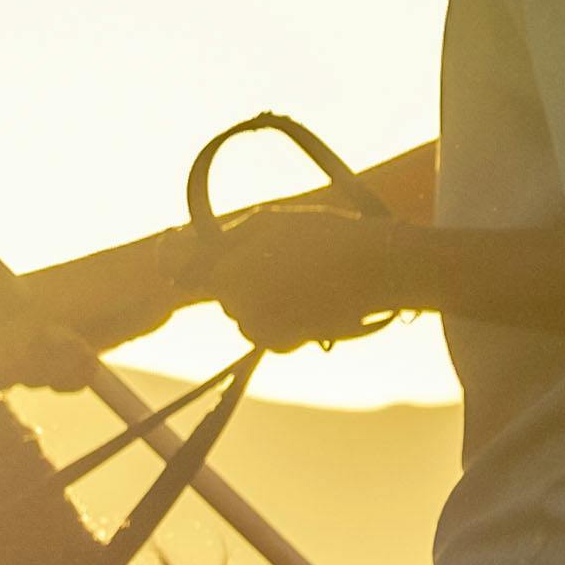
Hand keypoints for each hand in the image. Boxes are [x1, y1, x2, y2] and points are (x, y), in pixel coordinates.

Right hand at [0, 251, 195, 391]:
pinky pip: (58, 383)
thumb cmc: (96, 285)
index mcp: (1, 301)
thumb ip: (11, 345)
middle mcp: (19, 322)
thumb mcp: (48, 315)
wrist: (154, 283)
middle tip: (48, 352)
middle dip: (23, 371)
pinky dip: (73, 378)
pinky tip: (92, 359)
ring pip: (30, 380)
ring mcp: (45, 340)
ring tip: (81, 348)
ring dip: (55, 374)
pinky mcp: (71, 356)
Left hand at [202, 200, 410, 353]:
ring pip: (244, 314)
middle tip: (282, 258)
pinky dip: (278, 318)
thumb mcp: (270, 221)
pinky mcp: (282, 344)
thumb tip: (191, 253)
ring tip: (298, 277)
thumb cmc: (322, 236)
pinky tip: (303, 299)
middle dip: (244, 278)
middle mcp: (238, 308)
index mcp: (229, 274)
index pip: (200, 273)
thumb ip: (227, 238)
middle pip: (225, 293)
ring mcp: (260, 329)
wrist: (373, 268)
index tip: (233, 256)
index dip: (216, 261)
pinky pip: (266, 331)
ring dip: (261, 298)